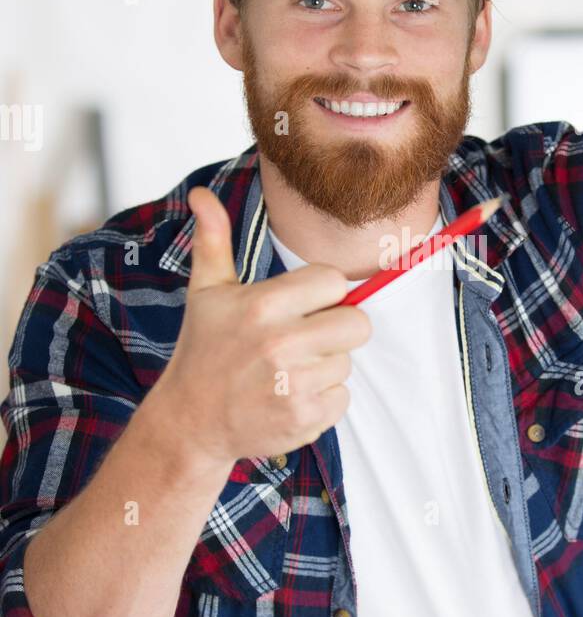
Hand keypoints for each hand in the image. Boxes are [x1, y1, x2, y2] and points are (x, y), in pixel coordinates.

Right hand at [153, 186, 371, 467]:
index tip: (301, 306)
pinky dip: (323, 400)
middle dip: (336, 329)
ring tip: (287, 370)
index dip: (322, 293)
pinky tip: (290, 396)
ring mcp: (294, 384)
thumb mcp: (206, 292)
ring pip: (347, 362)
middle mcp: (281, 344)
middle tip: (304, 338)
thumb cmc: (204, 350)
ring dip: (325, 367)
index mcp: (263, 305)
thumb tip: (201, 195)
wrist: (191, 421)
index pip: (334, 282)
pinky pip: (343, 397)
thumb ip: (213, 240)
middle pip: (357, 323)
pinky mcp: (304, 418)